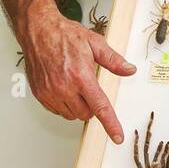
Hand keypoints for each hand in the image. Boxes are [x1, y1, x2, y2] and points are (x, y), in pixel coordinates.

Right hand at [18, 0, 135, 142]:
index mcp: (81, 76)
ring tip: (74, 85)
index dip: (111, 124)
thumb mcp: (95, 43)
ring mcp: (50, 92)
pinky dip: (63, 104)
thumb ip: (113, 60)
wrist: (39, 30)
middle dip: (91, 105)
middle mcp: (64, 87)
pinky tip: (63, 88)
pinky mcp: (40, 94)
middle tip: (88, 87)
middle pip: (86, 114)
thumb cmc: (64, 35)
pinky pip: (56, 111)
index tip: (117, 137)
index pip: (100, 107)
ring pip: (71, 115)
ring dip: (77, 106)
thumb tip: (129, 70)